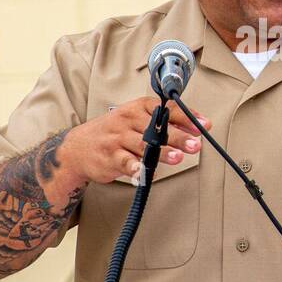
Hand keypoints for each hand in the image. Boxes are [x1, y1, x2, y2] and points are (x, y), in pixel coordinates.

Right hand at [57, 95, 211, 185]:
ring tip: (177, 158)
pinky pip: (125, 163)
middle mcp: (128, 120)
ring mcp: (118, 138)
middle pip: (157, 128)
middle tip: (195, 145)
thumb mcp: (136, 121)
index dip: (186, 117)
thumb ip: (163, 125)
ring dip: (161, 152)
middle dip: (178, 136)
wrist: (78, 147)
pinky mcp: (110, 157)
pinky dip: (136, 168)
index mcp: (138, 108)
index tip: (204, 126)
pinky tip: (145, 173)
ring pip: (143, 145)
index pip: (165, 109)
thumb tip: (195, 129)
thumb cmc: (115, 132)